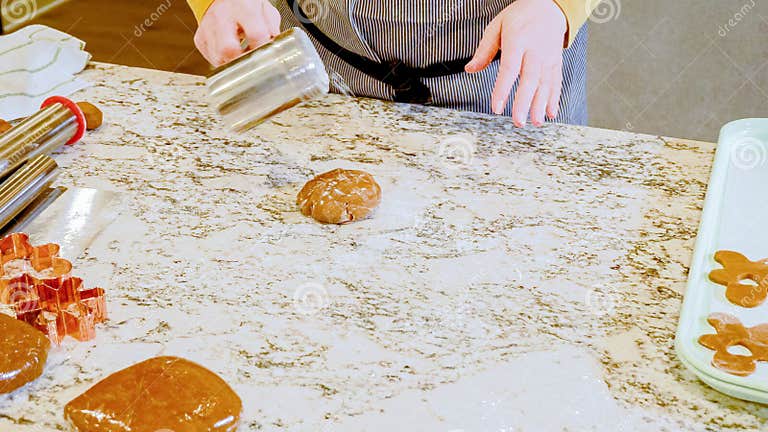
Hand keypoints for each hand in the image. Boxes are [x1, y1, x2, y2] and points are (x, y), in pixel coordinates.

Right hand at [194, 0, 281, 66]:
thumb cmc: (244, 4)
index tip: (267, 54)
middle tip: (251, 62)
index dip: (263, 48)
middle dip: (242, 61)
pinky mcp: (200, 39)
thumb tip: (276, 45)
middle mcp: (222, 17)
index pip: (256, 34)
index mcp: (242, 7)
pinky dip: (224, 60)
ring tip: (242, 56)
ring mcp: (208, 28)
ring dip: (234, 63)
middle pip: (228, 49)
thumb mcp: (264, 9)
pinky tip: (231, 53)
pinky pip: (212, 58)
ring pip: (219, 58)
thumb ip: (272, 27)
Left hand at [466, 0, 566, 126]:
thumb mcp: (497, 26)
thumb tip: (470, 69)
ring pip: (545, 84)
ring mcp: (548, 58)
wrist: (549, 6)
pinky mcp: (556, 62)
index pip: (509, 69)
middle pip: (530, 80)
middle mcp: (535, 51)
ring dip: (540, 105)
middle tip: (518, 121)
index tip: (496, 108)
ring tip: (535, 122)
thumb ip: (484, 50)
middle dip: (524, 103)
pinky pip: (556, 82)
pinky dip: (554, 99)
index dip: (503, 90)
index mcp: (518, 41)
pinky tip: (551, 113)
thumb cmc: (520, 17)